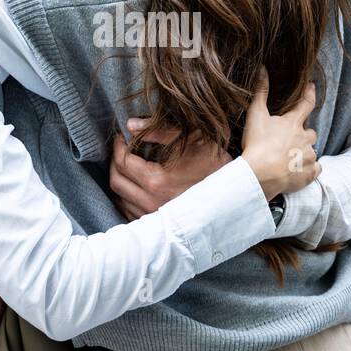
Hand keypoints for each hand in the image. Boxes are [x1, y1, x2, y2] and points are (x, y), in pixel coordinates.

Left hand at [109, 118, 231, 219]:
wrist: (236, 194)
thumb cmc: (217, 163)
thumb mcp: (193, 139)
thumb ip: (159, 130)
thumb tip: (130, 124)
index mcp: (157, 181)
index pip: (123, 162)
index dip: (118, 146)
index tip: (121, 137)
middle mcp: (152, 202)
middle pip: (117, 181)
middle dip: (114, 162)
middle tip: (121, 149)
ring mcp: (155, 216)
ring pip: (121, 199)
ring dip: (120, 180)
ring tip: (128, 165)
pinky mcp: (160, 226)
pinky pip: (131, 213)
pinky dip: (127, 198)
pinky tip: (135, 185)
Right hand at [240, 67, 319, 200]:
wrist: (261, 175)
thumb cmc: (257, 145)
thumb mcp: (256, 115)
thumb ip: (260, 92)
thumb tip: (262, 68)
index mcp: (293, 123)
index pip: (306, 103)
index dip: (309, 93)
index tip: (311, 87)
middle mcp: (305, 138)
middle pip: (310, 132)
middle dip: (303, 134)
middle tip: (290, 140)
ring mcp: (309, 156)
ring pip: (311, 152)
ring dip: (303, 153)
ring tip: (289, 159)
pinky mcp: (310, 173)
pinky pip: (315, 169)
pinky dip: (309, 169)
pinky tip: (297, 171)